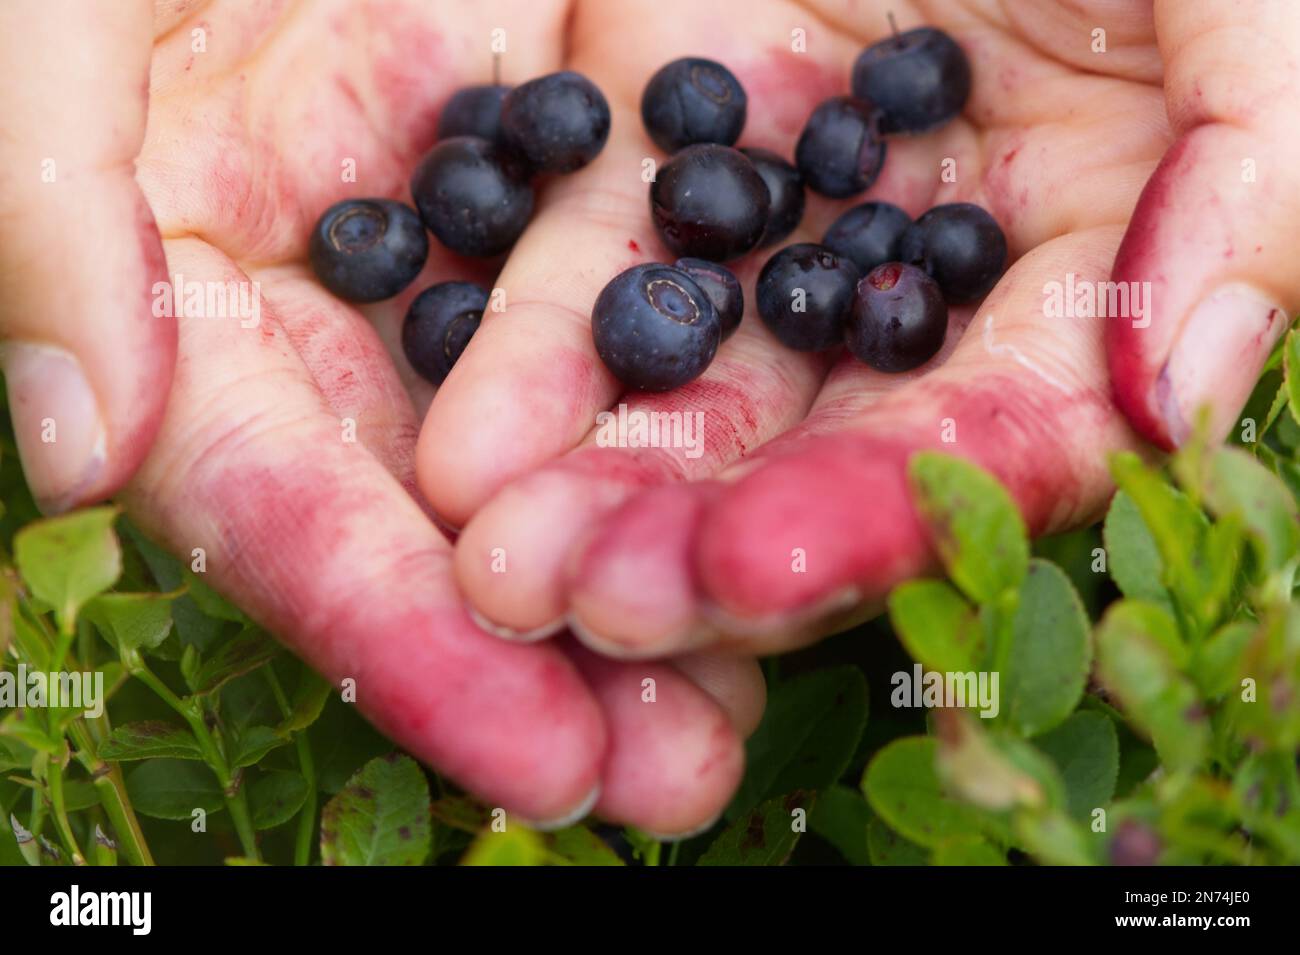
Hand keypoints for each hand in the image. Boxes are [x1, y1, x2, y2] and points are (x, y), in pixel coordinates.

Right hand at [0, 0, 762, 834]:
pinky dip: (740, 408)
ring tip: (754, 703)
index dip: (400, 643)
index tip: (530, 767)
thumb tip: (80, 457)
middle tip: (670, 779)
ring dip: (670, 568)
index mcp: (202, 272)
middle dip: (564, 656)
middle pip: (454, 512)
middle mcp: (355, 287)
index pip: (293, 507)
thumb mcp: (44, 13)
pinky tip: (814, 503)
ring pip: (581, 433)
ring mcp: (487, 231)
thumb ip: (37, 212)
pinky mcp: (607, 150)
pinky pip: (686, 296)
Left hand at [420, 0, 1297, 655]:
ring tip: (505, 568)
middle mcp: (919, 280)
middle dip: (707, 539)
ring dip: (596, 485)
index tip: (766, 576)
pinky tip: (459, 451)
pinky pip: (588, 264)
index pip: (989, 438)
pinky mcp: (662, 136)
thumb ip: (1255, 181)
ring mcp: (783, 217)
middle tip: (598, 608)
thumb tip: (1171, 402)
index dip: (887, 514)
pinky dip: (527, 360)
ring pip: (688, 383)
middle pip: (817, 448)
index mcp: (1081, 272)